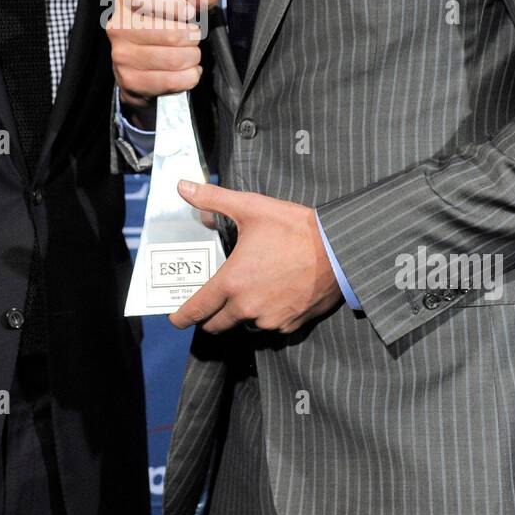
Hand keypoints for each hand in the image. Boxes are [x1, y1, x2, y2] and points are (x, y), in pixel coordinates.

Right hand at [106, 0, 220, 108]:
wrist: (135, 64)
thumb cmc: (158, 26)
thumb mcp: (176, 4)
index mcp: (126, 1)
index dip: (175, 6)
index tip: (190, 13)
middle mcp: (118, 28)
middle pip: (170, 34)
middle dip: (193, 37)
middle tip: (194, 37)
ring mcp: (122, 56)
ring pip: (174, 59)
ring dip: (193, 58)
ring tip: (192, 55)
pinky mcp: (131, 80)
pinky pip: (172, 81)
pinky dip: (189, 77)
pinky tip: (188, 71)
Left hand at [169, 180, 343, 334]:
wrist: (338, 249)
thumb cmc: (294, 228)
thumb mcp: (250, 207)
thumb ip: (212, 199)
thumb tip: (182, 187)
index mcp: (232, 282)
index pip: (197, 310)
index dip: (182, 317)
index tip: (175, 318)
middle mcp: (247, 307)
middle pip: (216, 325)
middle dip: (209, 316)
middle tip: (211, 302)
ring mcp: (270, 320)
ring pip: (244, 325)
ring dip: (240, 314)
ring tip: (248, 291)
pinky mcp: (290, 325)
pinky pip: (270, 327)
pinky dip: (266, 316)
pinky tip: (272, 295)